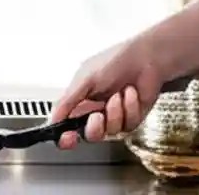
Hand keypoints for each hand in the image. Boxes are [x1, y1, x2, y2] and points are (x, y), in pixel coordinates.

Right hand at [49, 38, 166, 148]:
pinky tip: (130, 93)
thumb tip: (52, 119)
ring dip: (115, 112)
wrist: (145, 60)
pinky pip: (128, 124)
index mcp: (78, 100)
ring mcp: (114, 116)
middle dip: (95, 127)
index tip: (67, 138)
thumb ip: (66, 102)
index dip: (65, 136)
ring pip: (111, 131)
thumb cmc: (114, 61)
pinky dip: (130, 108)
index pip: (66, 125)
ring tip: (118, 94)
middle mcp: (94, 110)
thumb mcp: (84, 79)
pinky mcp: (132, 118)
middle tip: (97, 115)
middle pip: (89, 134)